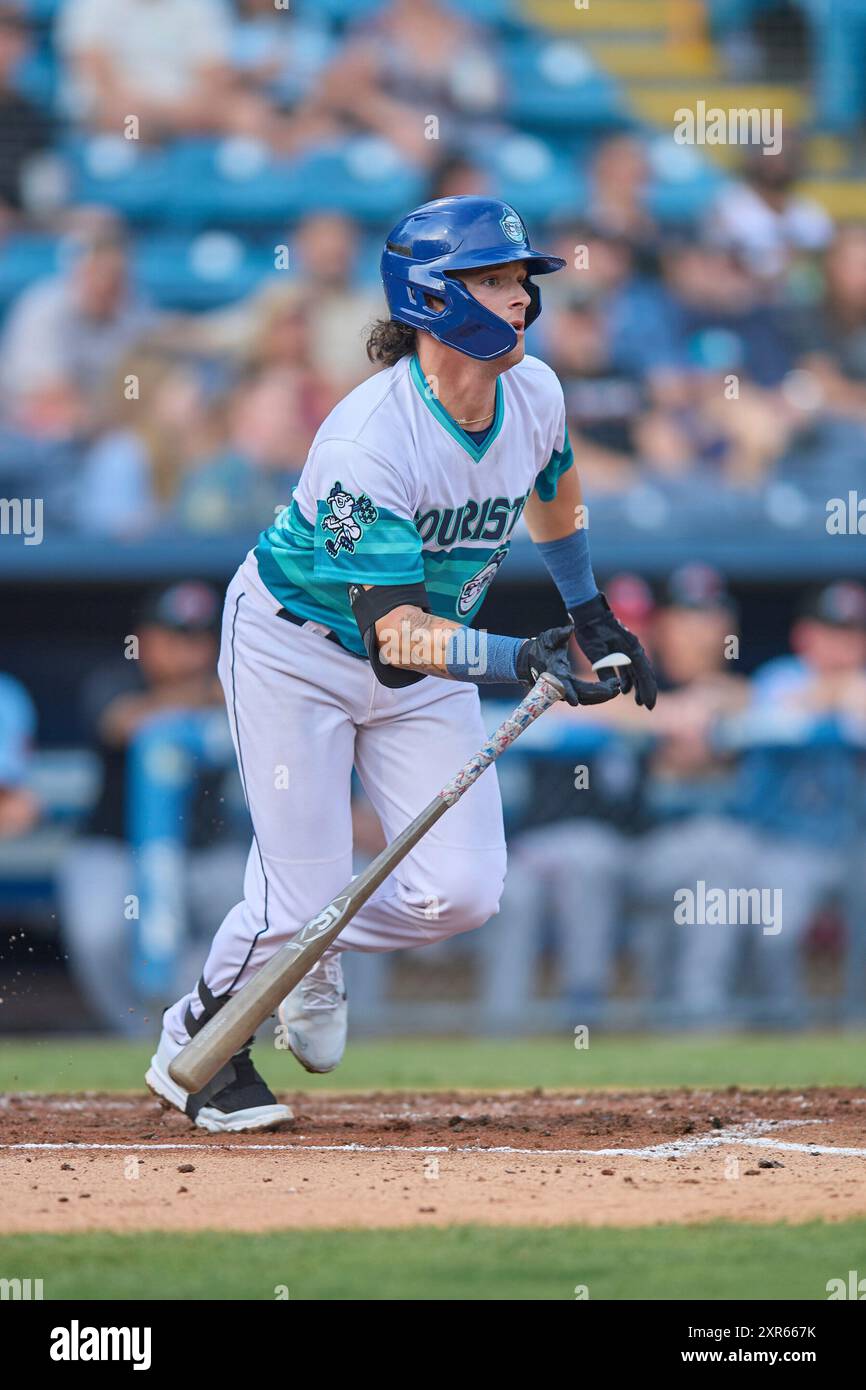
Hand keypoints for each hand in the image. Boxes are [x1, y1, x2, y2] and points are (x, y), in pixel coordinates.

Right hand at [516, 623, 621, 706]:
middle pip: (580, 695)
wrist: (534, 659)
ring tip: (617, 688)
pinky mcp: (573, 691)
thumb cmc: (542, 648)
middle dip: (597, 693)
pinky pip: (588, 696)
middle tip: (615, 688)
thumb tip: (570, 627)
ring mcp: (567, 691)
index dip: (567, 693)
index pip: (561, 686)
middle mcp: (560, 686)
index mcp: (554, 674)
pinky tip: (612, 689)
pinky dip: (599, 694)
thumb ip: (559, 634)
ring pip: (586, 698)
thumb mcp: (549, 638)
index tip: (574, 702)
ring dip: (601, 696)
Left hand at [570, 593, 656, 708]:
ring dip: (637, 686)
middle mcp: (634, 650)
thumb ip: (607, 670)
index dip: (648, 691)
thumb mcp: (597, 653)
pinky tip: (624, 689)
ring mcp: (628, 649)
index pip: (644, 675)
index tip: (649, 705)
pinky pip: (627, 667)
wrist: (589, 613)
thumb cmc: (592, 631)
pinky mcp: (620, 649)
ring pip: (636, 672)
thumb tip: (616, 688)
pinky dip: (627, 678)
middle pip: (644, 674)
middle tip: (647, 707)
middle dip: (646, 691)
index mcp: (632, 651)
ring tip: (637, 701)